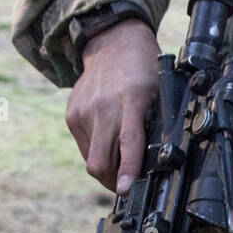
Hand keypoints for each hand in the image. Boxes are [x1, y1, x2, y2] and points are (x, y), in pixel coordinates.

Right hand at [65, 18, 158, 193]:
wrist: (112, 44)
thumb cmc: (143, 70)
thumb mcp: (160, 92)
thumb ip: (155, 123)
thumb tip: (156, 161)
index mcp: (132, 99)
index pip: (129, 141)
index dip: (128, 168)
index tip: (125, 189)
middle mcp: (103, 107)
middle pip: (100, 161)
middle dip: (113, 181)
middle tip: (126, 184)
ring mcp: (83, 111)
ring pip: (91, 160)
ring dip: (106, 168)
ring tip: (121, 160)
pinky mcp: (72, 115)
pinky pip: (84, 147)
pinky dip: (97, 152)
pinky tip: (108, 140)